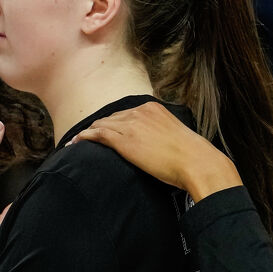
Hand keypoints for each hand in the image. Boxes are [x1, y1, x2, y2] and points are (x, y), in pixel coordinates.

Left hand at [73, 102, 240, 202]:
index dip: (115, 123)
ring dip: (89, 133)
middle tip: (89, 137)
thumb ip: (163, 134)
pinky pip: (97, 135)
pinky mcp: (124, 140)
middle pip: (112, 118)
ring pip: (102, 125)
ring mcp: (131, 124)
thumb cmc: (193, 156)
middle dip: (100, 127)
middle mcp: (141, 111)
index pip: (127, 113)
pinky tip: (75, 142)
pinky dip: (84, 137)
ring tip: (77, 141)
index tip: (107, 131)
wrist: (197, 162)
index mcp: (154, 108)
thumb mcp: (177, 136)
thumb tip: (158, 145)